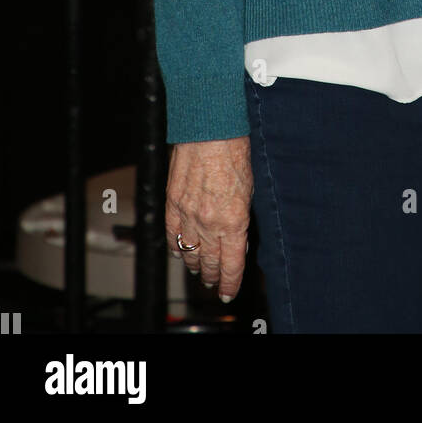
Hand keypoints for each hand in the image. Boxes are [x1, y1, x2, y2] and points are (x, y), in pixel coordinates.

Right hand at [165, 136, 253, 301]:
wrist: (209, 130)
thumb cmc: (234, 153)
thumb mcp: (249, 190)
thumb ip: (241, 218)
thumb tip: (237, 238)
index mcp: (233, 221)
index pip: (231, 264)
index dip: (230, 283)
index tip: (230, 291)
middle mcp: (209, 222)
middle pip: (209, 262)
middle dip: (214, 276)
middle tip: (216, 282)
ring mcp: (188, 214)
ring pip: (189, 252)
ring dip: (195, 264)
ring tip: (200, 270)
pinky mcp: (173, 203)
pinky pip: (172, 235)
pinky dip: (176, 247)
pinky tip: (179, 252)